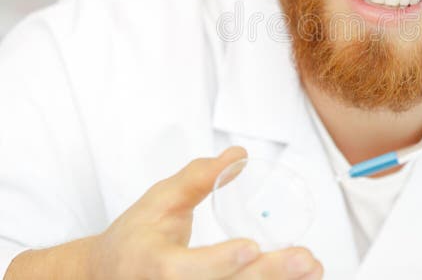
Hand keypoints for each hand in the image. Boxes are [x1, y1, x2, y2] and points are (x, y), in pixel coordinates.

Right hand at [89, 147, 322, 279]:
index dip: (219, 261)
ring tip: (312, 269)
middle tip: (304, 259)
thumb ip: (197, 178)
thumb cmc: (136, 237)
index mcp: (156, 266)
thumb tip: (239, 155)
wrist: (109, 275)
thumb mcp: (158, 201)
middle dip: (268, 276)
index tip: (250, 247)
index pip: (187, 270)